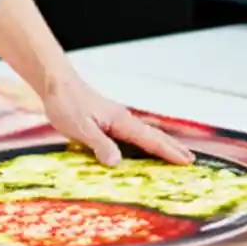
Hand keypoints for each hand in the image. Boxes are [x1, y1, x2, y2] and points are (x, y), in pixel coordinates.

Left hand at [42, 74, 194, 166]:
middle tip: (191, 160)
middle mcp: (122, 118)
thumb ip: (99, 144)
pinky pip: (132, 133)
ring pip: (144, 133)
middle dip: (171, 148)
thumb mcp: (80, 127)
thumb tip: (117, 162)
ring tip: (174, 154)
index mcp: (120, 121)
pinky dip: (144, 140)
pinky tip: (142, 146)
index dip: (168, 152)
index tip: (187, 161)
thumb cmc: (66, 102)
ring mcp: (115, 118)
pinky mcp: (107, 119)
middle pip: (152, 135)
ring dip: (160, 144)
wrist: (55, 82)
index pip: (149, 139)